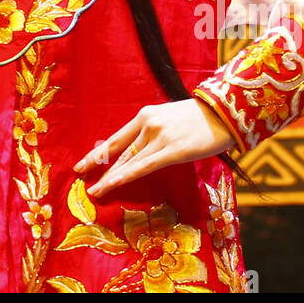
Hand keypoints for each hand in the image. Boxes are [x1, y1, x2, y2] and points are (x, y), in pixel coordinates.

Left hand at [73, 98, 235, 196]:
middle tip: (80, 175)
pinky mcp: (172, 150)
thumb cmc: (199, 118)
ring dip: (110, 177)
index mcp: (146, 115)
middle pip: (118, 149)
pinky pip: (144, 166)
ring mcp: (159, 137)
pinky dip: (126, 176)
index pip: (117, 138)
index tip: (83, 163)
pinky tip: (113, 183)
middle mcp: (148, 124)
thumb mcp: (169, 119)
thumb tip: (140, 150)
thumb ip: (153, 132)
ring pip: (128, 161)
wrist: (224, 112)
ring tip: (95, 190)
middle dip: (98, 164)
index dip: (99, 152)